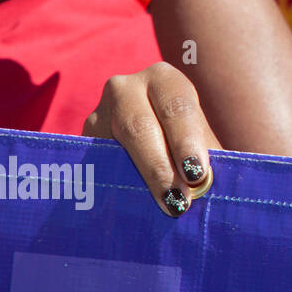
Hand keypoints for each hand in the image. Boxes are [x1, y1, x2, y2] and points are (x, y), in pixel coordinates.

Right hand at [83, 62, 219, 217]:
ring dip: (135, 182)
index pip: (177, 108)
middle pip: (139, 127)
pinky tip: (129, 210)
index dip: (186, 141)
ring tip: (156, 208)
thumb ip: (206, 155)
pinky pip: (96, 166)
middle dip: (159, 166)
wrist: (155, 135)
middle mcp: (126, 90)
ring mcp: (98, 115)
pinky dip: (115, 189)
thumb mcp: (200, 137)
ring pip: (112, 149)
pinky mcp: (81, 142)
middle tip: (177, 200)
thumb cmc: (187, 138)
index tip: (196, 173)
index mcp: (163, 80)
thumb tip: (210, 185)